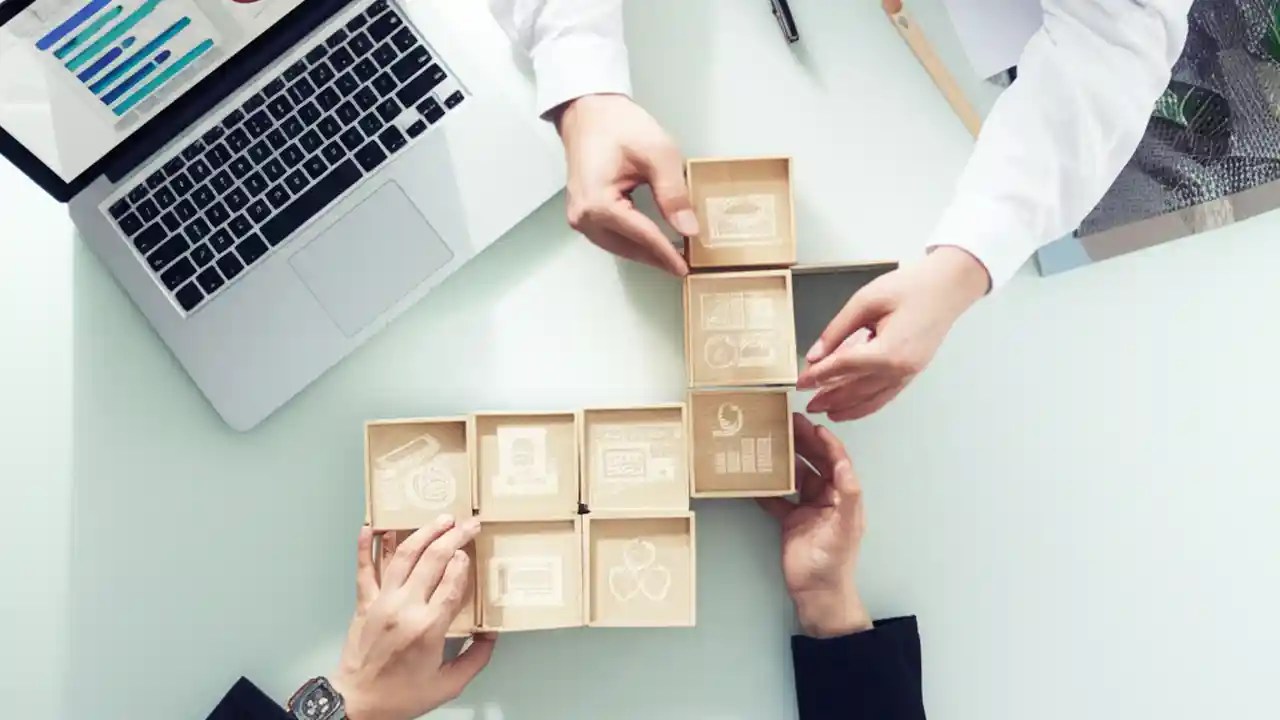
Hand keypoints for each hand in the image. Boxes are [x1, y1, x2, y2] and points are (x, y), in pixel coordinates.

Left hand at [329, 517, 492, 719]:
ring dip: (423, 533)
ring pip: (403, 556)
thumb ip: (475, 659)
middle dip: (453, 537)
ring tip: (441, 519)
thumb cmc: (401, 696)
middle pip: (432, 561)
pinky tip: (372, 527)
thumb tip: (491, 635)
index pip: (450, 583)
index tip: (470, 549)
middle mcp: (404, 608)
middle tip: (469, 524)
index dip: (462, 562)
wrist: (358, 703)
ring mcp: (381, 602)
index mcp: (428, 628)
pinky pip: (364, 569)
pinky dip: (366, 547)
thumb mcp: (448, 685)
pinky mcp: (364, 603)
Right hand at [555, 94, 697, 274]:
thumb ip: (673, 193)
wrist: (589, 110)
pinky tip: (650, 244)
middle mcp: (583, 216)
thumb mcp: (657, 153)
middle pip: (627, 247)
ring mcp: (579, 217)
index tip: (685, 267)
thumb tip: (688, 228)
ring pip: (618, 247)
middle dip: (656, 258)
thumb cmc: (618, 125)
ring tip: (671, 258)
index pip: (640, 236)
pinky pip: (610, 236)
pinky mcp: (582, 214)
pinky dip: (632, 242)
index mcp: (597, 202)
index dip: (665, 253)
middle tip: (683, 266)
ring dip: (644, 253)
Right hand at [758, 414, 872, 637]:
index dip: (826, 442)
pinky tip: (753, 478)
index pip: (837, 462)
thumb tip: (844, 464)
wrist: (817, 593)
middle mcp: (827, 498)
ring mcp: (808, 509)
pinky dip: (766, 488)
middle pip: (814, 463)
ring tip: (768, 443)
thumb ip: (847, 495)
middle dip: (802, 443)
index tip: (812, 425)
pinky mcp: (790, 521)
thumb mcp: (844, 527)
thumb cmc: (834, 561)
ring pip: (795, 477)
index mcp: (844, 497)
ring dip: (783, 461)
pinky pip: (777, 499)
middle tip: (785, 425)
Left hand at [797, 247, 989, 420]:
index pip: (842, 368)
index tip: (800, 382)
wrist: (947, 285)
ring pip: (871, 399)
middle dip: (828, 397)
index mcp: (887, 351)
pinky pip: (886, 395)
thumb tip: (815, 355)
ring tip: (826, 411)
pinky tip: (854, 407)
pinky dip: (867, 404)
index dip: (818, 376)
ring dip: (846, 407)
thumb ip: (837, 330)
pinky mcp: (913, 372)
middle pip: (855, 390)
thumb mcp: (865, 301)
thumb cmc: (911, 287)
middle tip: (808, 402)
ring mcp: (909, 374)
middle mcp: (899, 369)